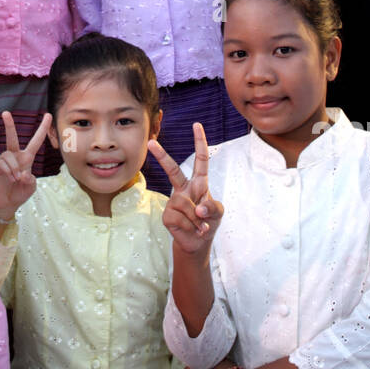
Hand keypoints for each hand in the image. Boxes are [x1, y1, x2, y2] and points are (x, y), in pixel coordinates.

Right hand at [0, 111, 51, 221]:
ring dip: (14, 168)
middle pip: (12, 138)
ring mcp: (3, 160)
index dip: (42, 128)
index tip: (48, 115)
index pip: (36, 141)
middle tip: (5, 113)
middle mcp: (14, 156)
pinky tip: (9, 179)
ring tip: (16, 179)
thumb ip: (30, 180)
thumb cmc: (20, 193)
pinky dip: (8, 171)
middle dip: (9, 125)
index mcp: (26, 158)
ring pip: (9, 155)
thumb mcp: (31, 186)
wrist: (7, 204)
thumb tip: (23, 173)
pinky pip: (2, 163)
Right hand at [149, 122, 222, 254]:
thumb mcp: (218, 213)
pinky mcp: (167, 215)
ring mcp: (174, 201)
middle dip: (161, 156)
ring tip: (200, 226)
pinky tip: (192, 230)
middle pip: (172, 170)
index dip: (200, 142)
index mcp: (199, 183)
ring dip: (196, 219)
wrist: (198, 243)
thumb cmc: (209, 222)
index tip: (197, 125)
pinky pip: (179, 217)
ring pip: (184, 204)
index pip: (200, 160)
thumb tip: (198, 208)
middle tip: (151, 142)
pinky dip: (190, 226)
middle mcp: (184, 189)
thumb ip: (212, 208)